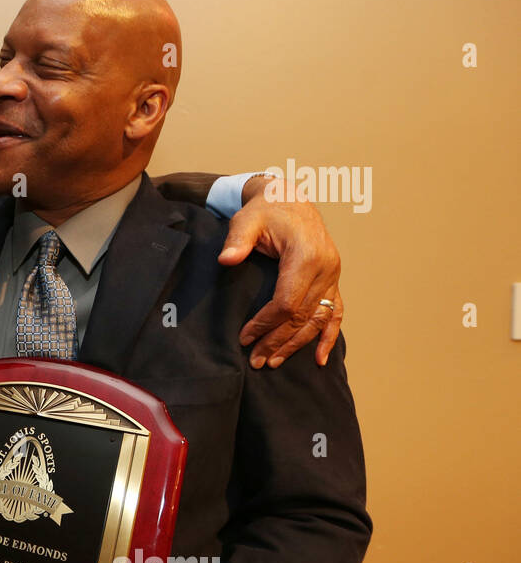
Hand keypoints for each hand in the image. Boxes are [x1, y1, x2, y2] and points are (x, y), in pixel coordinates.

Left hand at [218, 175, 342, 367]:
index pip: (287, 302)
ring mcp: (332, 275)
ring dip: (298, 344)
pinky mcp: (333, 279)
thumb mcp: (247, 219)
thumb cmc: (266, 210)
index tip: (245, 337)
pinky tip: (319, 359)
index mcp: (306, 256)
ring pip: (318, 319)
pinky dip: (329, 336)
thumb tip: (226, 259)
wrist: (289, 199)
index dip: (266, 323)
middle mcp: (325, 268)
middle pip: (302, 316)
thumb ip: (238, 239)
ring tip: (274, 362)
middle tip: (256, 361)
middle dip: (278, 341)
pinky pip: (336, 312)